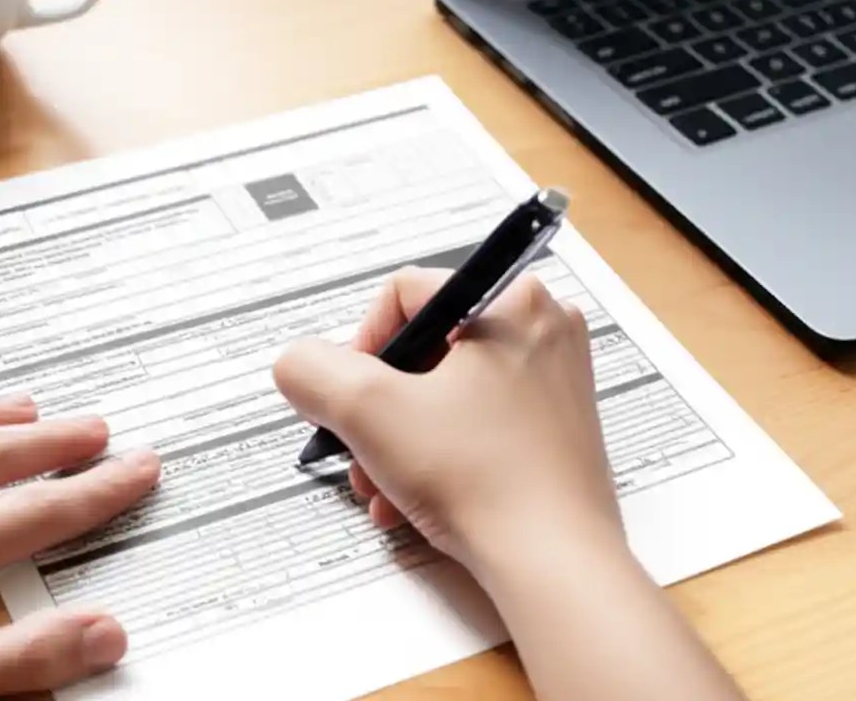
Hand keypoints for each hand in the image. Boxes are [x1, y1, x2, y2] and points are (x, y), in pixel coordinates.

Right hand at [274, 267, 618, 571]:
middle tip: (362, 449)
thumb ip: (313, 371)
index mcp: (509, 300)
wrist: (553, 561)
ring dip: (399, 439)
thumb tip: (300, 365)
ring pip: (445, 393)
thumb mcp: (368, 411)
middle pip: (422, 350)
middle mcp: (541, 329)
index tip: (352, 397)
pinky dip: (436, 456)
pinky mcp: (555, 427)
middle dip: (379, 408)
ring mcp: (554, 380)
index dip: (361, 348)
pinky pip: (475, 424)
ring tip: (385, 485)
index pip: (403, 295)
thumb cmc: (485, 480)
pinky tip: (414, 498)